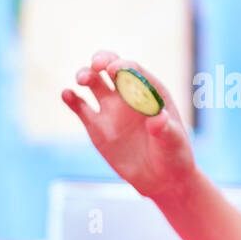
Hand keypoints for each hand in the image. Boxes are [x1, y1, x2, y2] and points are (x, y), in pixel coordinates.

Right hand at [61, 51, 196, 200]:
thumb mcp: (174, 142)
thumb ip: (165, 128)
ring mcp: (111, 109)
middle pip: (111, 67)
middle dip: (103, 60)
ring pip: (93, 82)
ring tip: (82, 80)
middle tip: (96, 65)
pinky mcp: (96, 126)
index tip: (116, 70)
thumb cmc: (173, 155)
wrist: (161, 179)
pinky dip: (72, 99)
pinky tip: (67, 94)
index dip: (124, 65)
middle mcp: (129, 95)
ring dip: (85, 74)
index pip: (134, 69)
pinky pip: (80, 107)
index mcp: (151, 91)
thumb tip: (158, 117)